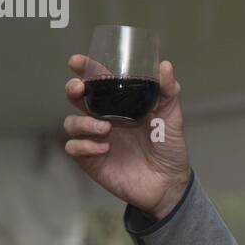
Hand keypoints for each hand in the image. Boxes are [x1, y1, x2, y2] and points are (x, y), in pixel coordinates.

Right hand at [63, 54, 191, 218]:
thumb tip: (164, 65)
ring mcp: (95, 139)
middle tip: (80, 89)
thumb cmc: (168, 147)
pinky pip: (74, 148)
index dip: (85, 69)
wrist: (168, 182)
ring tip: (106, 129)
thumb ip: (168, 91)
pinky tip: (104, 148)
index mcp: (120, 104)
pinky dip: (84, 145)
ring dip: (83, 123)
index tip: (78, 62)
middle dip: (73, 89)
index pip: (98, 81)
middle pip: (76, 98)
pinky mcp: (91, 160)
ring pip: (72, 123)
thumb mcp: (172, 116)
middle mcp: (104, 118)